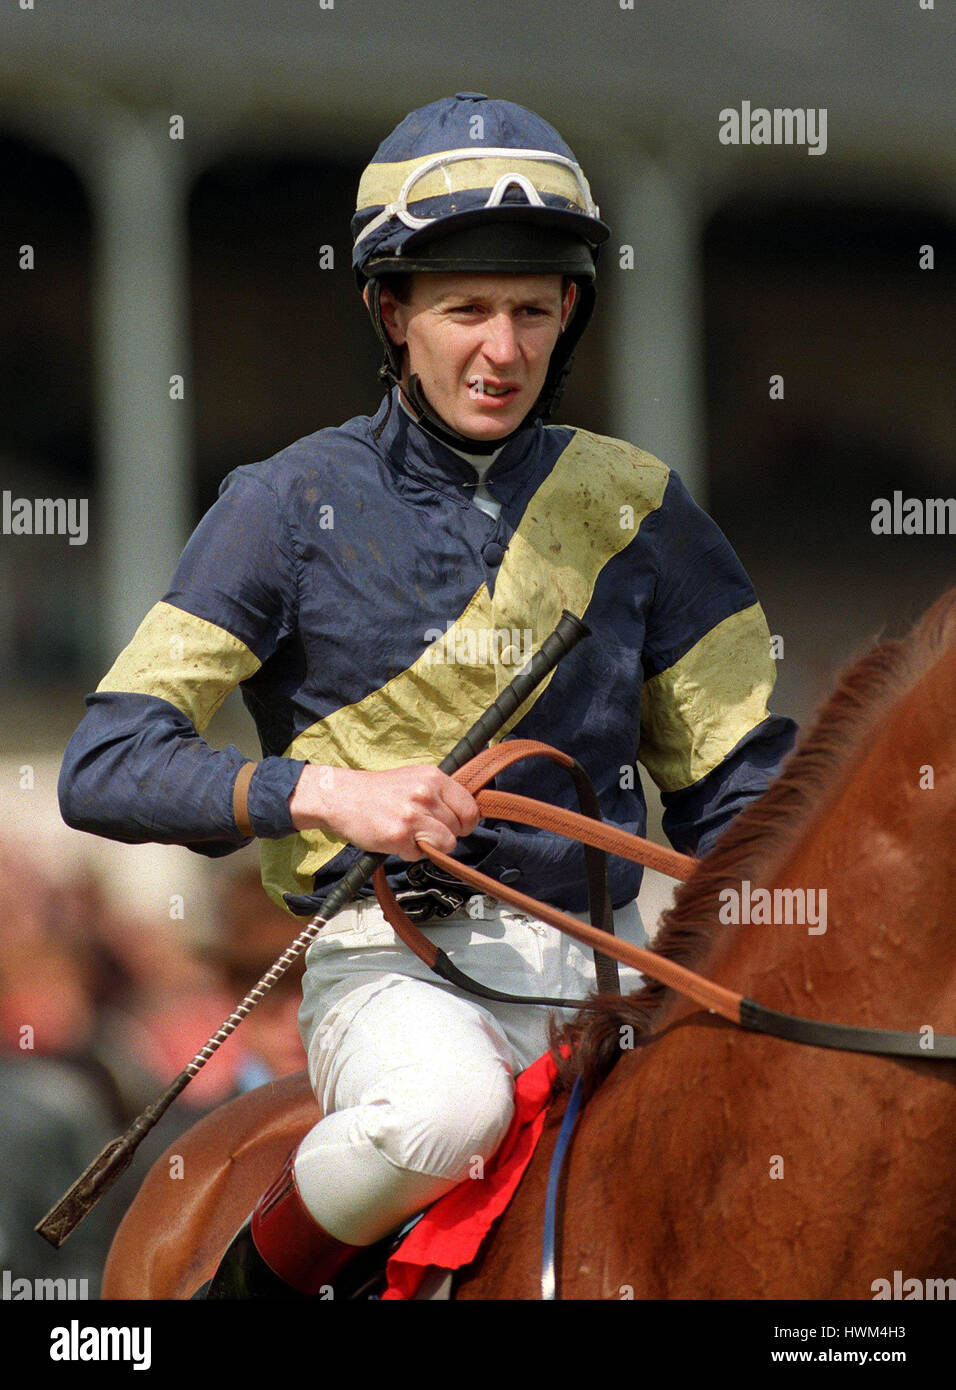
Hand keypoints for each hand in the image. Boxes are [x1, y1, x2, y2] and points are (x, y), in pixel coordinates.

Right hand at [288, 763, 479, 860]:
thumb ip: (440, 793)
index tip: (455, 826)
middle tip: (423, 829)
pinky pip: (420, 854)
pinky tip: (395, 839)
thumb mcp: (414, 779)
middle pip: (459, 829)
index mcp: (434, 777)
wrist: (341, 797)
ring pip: (445, 844)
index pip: (471, 809)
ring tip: (409, 834)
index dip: (465, 823)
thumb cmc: (378, 792)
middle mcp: (426, 794)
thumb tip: (466, 814)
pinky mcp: (400, 835)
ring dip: (429, 845)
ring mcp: (413, 814)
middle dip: (444, 834)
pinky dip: (409, 852)